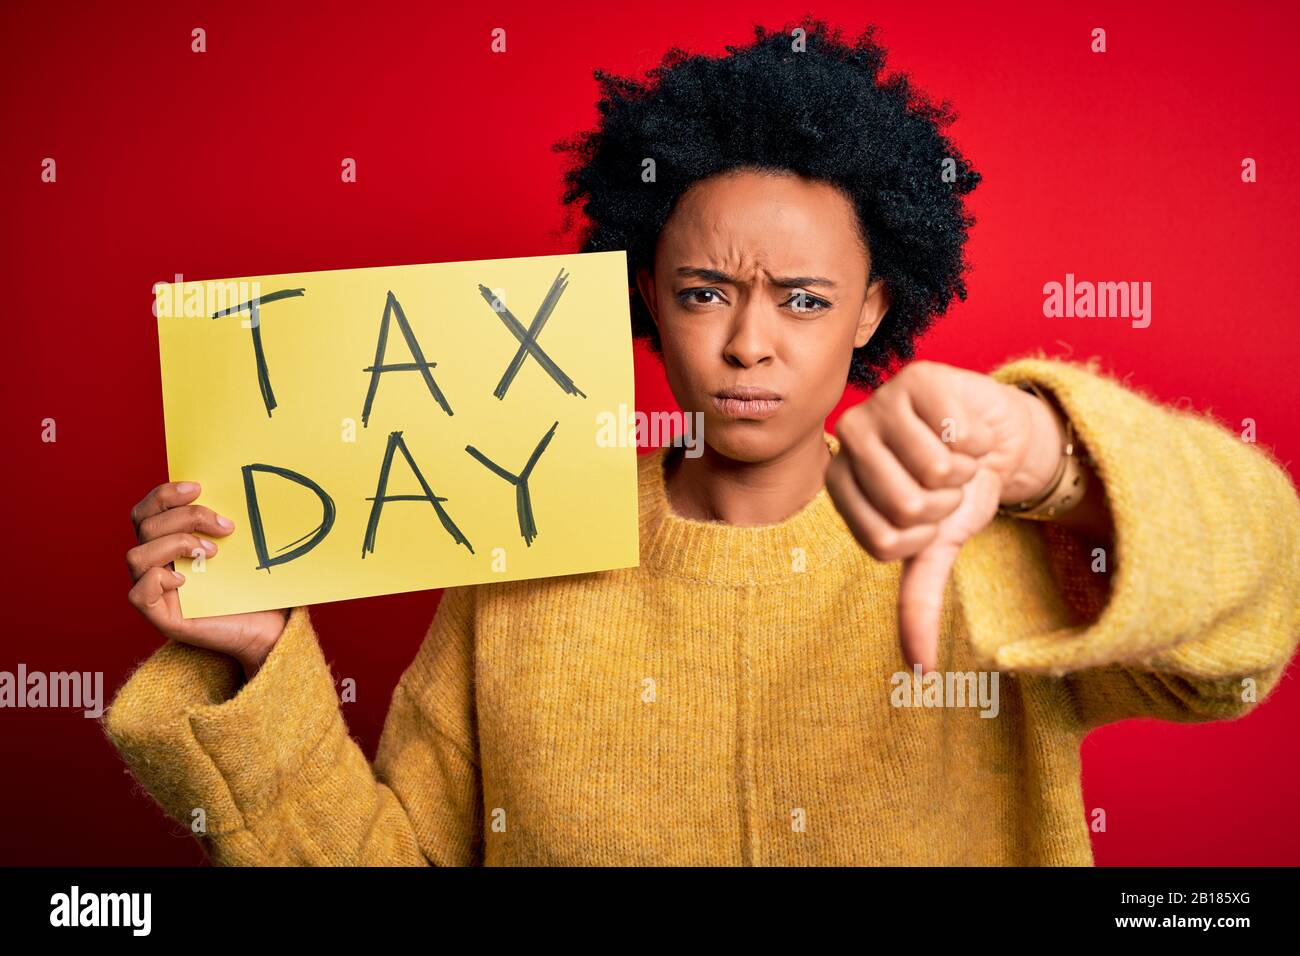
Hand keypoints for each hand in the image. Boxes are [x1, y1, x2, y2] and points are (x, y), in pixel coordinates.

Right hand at [126, 481, 288, 677]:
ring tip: (213, 553)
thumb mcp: (246, 546)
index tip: (199, 487)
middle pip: (144, 526)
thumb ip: (232, 519)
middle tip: (225, 526)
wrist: (272, 627)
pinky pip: (137, 594)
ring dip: (175, 545)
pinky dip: (158, 579)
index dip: (166, 494)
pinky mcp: (162, 618)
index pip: (149, 510)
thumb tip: (242, 483)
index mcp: (171, 542)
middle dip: (185, 517)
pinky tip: (187, 579)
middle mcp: (158, 565)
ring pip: (136, 556)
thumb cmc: (259, 585)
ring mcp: (157, 592)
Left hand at [825, 361, 1065, 671]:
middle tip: (945, 483)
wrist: (996, 440)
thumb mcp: (936, 547)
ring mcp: (879, 404)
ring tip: (955, 455)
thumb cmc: (955, 492)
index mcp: (839, 485)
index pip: (885, 541)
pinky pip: (957, 434)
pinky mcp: (919, 378)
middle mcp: (848, 440)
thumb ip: (917, 603)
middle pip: (909, 506)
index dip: (925, 536)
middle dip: (946, 504)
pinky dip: (977, 441)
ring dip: (963, 471)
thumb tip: (919, 670)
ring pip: (935, 470)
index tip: (928, 515)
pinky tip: (965, 428)